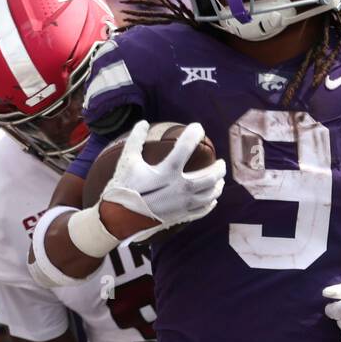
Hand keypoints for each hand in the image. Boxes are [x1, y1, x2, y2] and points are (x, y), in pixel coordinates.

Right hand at [100, 119, 225, 235]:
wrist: (119, 219)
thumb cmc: (122, 188)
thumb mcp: (127, 161)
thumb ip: (136, 140)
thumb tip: (143, 122)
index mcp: (167, 172)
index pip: (186, 147)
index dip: (194, 133)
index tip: (198, 127)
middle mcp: (179, 189)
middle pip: (209, 176)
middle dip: (218, 168)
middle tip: (221, 161)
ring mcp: (182, 205)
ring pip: (209, 195)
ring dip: (218, 185)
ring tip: (220, 179)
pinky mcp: (180, 217)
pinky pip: (201, 211)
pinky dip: (210, 204)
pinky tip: (212, 200)